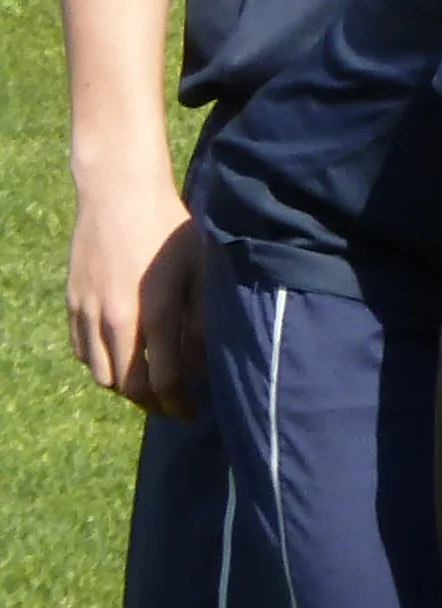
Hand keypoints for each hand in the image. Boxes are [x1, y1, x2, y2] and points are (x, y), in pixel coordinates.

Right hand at [70, 181, 202, 415]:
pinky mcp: (72, 303)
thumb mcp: (200, 271)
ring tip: (147, 385)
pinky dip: (101, 364)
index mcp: (156, 313)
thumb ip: (201, 321)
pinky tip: (121, 358)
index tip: (191, 413)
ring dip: (124, 387)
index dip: (179, 404)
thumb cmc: (171, 228)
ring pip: (100, 373)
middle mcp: (116, 319)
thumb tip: (203, 364)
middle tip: (171, 405)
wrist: (119, 194)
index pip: (165, 380)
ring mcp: (88, 312)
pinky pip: (82, 351)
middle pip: (127, 386)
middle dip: (151, 403)